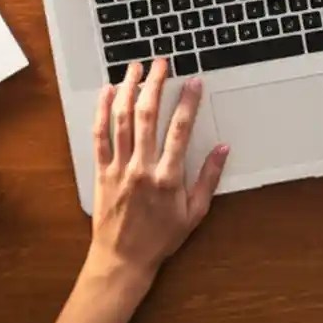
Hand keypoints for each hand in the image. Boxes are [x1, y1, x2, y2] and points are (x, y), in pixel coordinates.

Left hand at [88, 59, 228, 280]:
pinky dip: (102, 111)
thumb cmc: (161, 238)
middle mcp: (142, 168)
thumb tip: (223, 149)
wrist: (123, 259)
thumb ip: (209, 178)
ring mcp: (119, 168)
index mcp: (168, 178)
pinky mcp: (101, 171)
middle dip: (156, 84)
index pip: (180, 130)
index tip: (194, 82)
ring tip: (135, 68)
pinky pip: (100, 136)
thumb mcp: (195, 213)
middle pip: (148, 116)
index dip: (188, 102)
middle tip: (162, 63)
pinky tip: (108, 92)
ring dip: (129, 89)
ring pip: (122, 120)